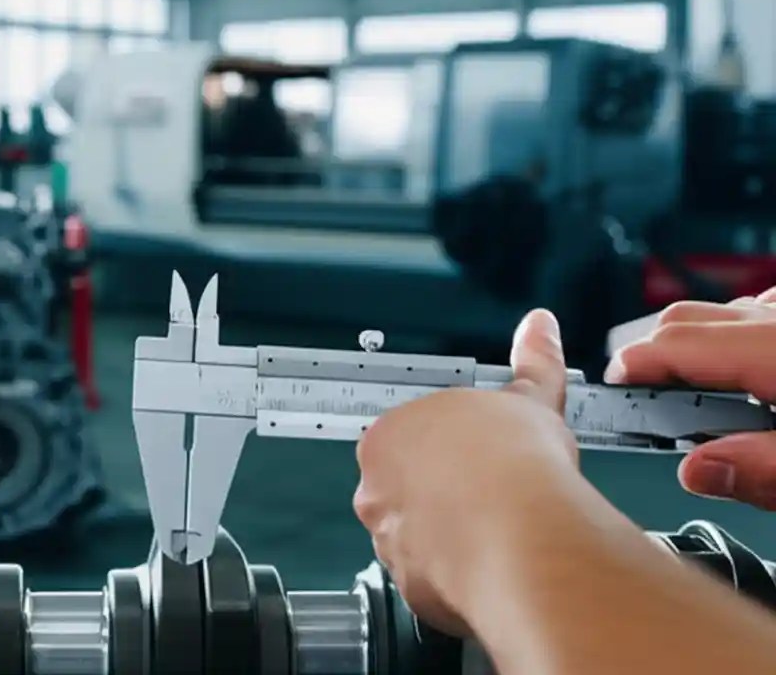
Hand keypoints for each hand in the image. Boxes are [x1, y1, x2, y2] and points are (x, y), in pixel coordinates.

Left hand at [352, 310, 578, 633]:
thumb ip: (532, 363)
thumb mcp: (528, 399)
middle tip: (495, 498)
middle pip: (408, 491)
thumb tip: (540, 326)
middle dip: (447, 495)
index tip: (485, 463)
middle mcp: (374, 489)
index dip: (455, 453)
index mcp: (387, 435)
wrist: (522, 535)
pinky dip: (458, 577)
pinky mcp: (408, 587)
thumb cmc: (515, 463)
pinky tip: (493, 565)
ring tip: (498, 534)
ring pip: (417, 538)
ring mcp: (388, 541)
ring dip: (450, 537)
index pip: (412, 443)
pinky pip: (431, 580)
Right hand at [606, 288, 775, 508]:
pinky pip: (760, 310)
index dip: (630, 370)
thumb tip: (696, 470)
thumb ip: (763, 470)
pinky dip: (738, 335)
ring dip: (695, 346)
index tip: (609, 399)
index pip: (674, 342)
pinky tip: (749, 373)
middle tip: (643, 407)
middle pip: (685, 318)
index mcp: (775, 350)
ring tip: (698, 396)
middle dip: (651, 357)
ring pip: (721, 311)